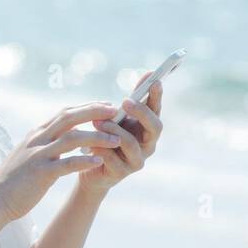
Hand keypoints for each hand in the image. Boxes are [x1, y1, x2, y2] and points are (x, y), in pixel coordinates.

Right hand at [0, 101, 120, 223]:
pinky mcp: (41, 174)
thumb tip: (60, 137)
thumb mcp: (27, 155)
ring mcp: (38, 156)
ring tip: (116, 140)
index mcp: (35, 134)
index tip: (105, 106)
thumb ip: (43, 144)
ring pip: (72, 138)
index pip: (64, 113)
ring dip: (97, 137)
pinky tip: (98, 161)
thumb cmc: (13, 180)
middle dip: (94, 112)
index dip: (86, 107)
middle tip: (115, 111)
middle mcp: (37, 140)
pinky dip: (84, 161)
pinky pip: (67, 164)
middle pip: (69, 118)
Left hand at [77, 71, 164, 195]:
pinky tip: (90, 144)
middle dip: (141, 112)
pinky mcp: (122, 173)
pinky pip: (113, 158)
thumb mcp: (117, 117)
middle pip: (155, 127)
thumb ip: (130, 101)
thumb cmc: (107, 137)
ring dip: (114, 130)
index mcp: (148, 129)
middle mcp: (148, 145)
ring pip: (131, 143)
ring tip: (98, 122)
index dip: (157, 96)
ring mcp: (137, 160)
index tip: (154, 80)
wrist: (90, 167)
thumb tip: (148, 74)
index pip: (157, 110)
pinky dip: (101, 148)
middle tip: (125, 101)